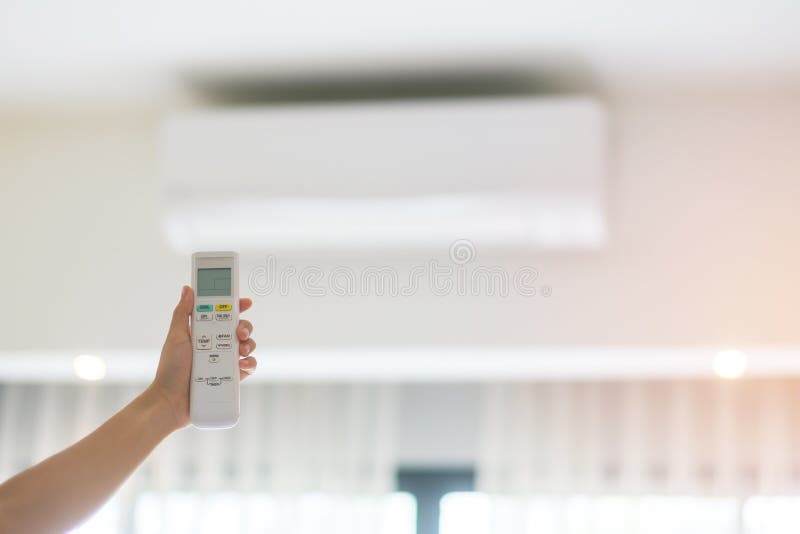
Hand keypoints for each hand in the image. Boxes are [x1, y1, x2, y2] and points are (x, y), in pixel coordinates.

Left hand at [148, 286, 256, 429]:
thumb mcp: (175, 337)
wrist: (171, 401)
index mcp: (204, 333)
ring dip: (250, 344)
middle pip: (239, 329)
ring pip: (247, 346)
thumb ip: (183, 313)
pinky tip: (242, 365)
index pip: (223, 315)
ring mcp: (224, 361)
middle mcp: (216, 345)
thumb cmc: (169, 370)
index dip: (236, 306)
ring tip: (242, 350)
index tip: (245, 302)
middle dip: (245, 326)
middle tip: (240, 331)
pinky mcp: (231, 378)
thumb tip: (188, 289)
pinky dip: (249, 364)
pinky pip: (248, 367)